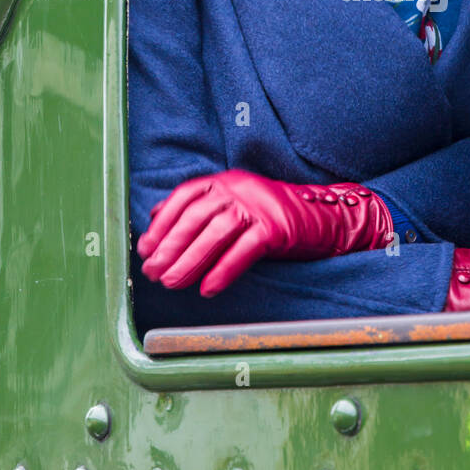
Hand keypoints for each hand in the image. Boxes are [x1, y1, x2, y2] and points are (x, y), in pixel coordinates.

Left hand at [137, 170, 393, 296]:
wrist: (324, 218)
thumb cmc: (271, 218)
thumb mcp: (233, 207)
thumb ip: (200, 211)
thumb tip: (155, 220)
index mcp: (225, 181)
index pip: (184, 197)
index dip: (162, 223)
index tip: (145, 249)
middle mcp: (239, 188)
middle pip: (196, 217)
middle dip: (170, 247)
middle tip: (153, 272)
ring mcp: (259, 206)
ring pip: (216, 233)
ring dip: (190, 260)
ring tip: (173, 283)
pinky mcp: (277, 227)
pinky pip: (245, 250)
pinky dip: (224, 270)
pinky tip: (208, 288)